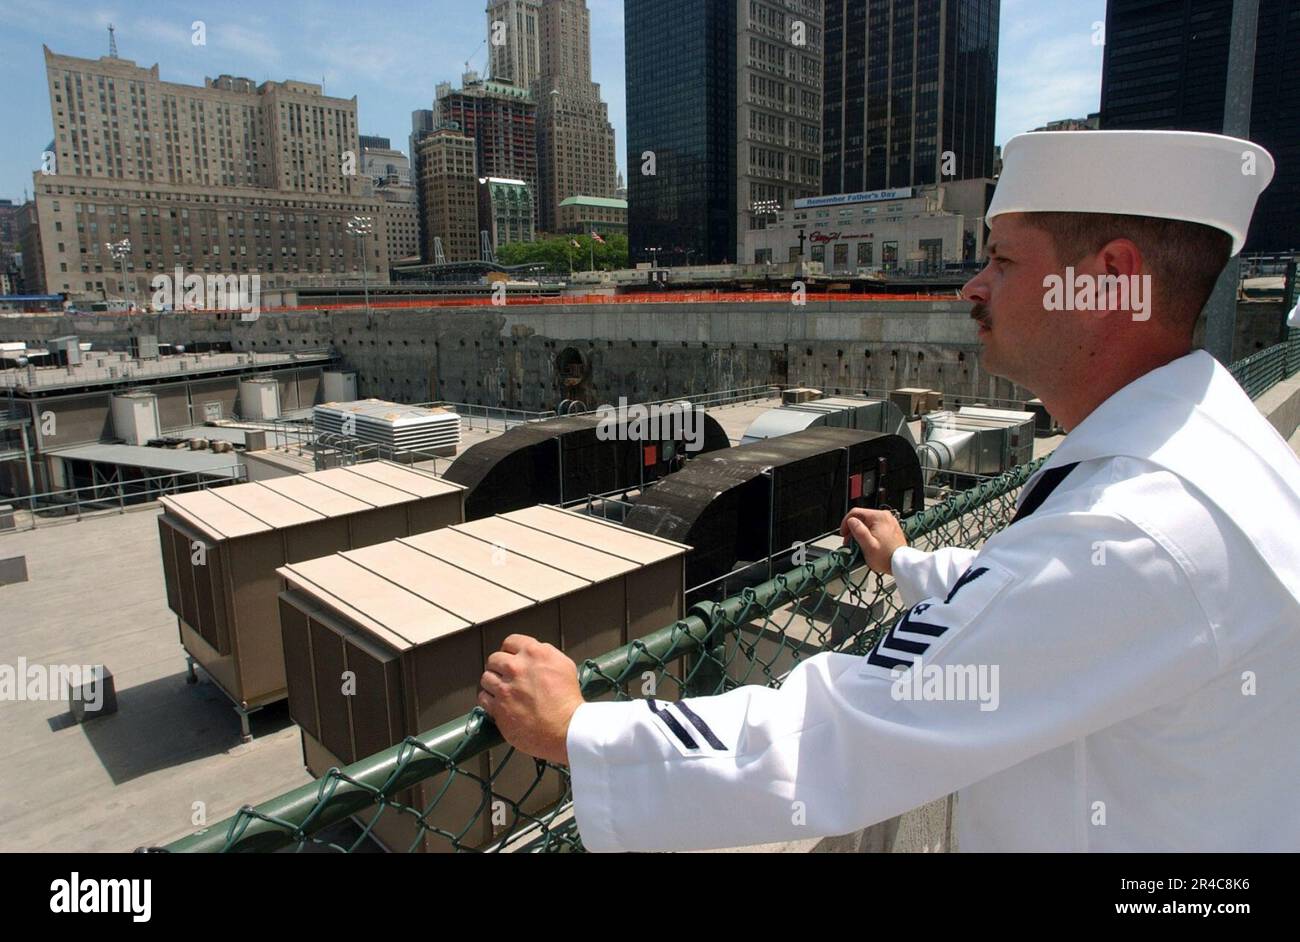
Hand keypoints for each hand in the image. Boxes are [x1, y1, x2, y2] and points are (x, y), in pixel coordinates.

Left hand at [478, 635, 584, 765]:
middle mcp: (516, 668)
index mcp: (533, 653)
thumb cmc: (568, 701)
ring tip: (502, 690)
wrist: (566, 728)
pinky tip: (498, 702)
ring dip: (493, 683)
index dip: (510, 650)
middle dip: (499, 666)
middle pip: (494, 659)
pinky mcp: (498, 708)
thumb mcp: (564, 665)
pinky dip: (489, 699)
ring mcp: (505, 688)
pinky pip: (483, 698)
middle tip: (506, 675)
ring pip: (486, 678)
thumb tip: (533, 654)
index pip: (510, 641)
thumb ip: (545, 654)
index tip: (511, 656)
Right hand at [840, 507, 907, 574]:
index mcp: (879, 517)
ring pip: (868, 523)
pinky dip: (869, 534)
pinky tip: (868, 544)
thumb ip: (858, 531)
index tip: (844, 534)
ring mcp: (889, 522)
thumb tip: (851, 521)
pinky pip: (875, 527)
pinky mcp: (891, 528)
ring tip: (858, 545)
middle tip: (850, 542)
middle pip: (862, 518)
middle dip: (853, 530)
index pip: (855, 512)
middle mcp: (885, 517)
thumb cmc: (886, 557)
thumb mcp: (868, 545)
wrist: (901, 564)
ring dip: (861, 532)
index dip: (846, 523)